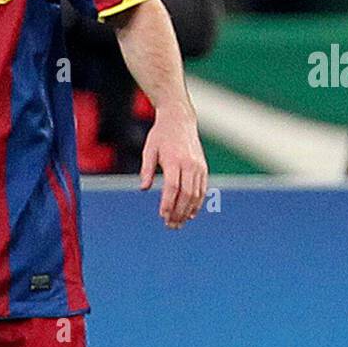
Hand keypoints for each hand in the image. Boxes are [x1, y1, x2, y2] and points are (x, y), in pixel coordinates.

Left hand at [140, 103, 207, 227]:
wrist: (180, 120)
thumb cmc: (160, 135)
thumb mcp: (149, 149)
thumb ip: (147, 169)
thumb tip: (144, 188)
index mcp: (175, 160)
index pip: (173, 187)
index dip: (168, 203)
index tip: (162, 215)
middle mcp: (189, 164)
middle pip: (186, 194)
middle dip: (178, 212)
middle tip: (170, 226)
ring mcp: (198, 167)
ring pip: (196, 194)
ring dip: (187, 211)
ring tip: (179, 224)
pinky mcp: (203, 168)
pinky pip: (202, 189)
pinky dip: (197, 203)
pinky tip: (190, 214)